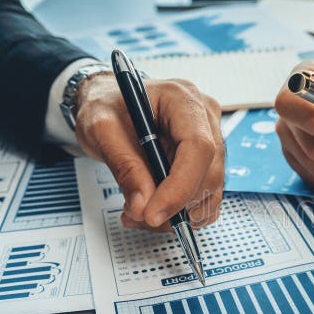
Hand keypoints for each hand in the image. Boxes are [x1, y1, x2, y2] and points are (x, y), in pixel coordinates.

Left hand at [74, 73, 223, 231]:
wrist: (111, 104)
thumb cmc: (107, 105)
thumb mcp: (102, 129)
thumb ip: (124, 167)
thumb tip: (142, 207)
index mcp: (183, 98)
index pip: (198, 147)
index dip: (180, 186)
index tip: (154, 213)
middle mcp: (204, 118)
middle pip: (208, 173)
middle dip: (174, 205)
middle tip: (137, 215)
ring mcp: (211, 140)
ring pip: (209, 191)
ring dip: (176, 213)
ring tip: (137, 210)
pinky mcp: (207, 162)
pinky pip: (204, 197)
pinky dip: (180, 212)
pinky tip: (151, 206)